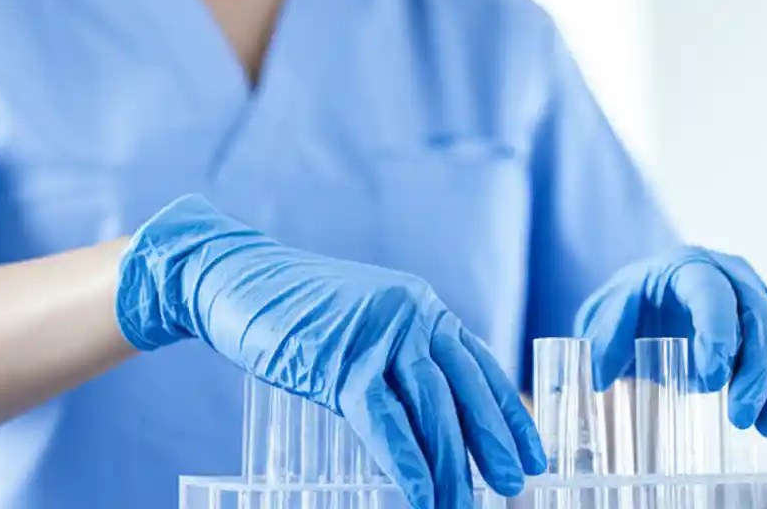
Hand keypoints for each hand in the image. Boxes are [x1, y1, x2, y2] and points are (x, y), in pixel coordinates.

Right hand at [116, 195, 544, 507]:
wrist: (235, 279)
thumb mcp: (360, 329)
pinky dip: (406, 462)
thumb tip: (430, 424)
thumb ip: (396, 364)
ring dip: (451, 464)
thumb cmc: (293, 312)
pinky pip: (383, 419)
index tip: (531, 454)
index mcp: (420, 307)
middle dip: (491, 442)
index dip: (508, 412)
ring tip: (462, 506)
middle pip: (464, 388)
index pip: (479, 365)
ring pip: (430, 407)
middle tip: (511, 485)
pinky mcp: (338, 359)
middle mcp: (411, 314)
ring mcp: (376, 334)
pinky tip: (422, 495)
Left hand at [575, 246, 766, 436]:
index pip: (714, 295)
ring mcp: (762, 294)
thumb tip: (600, 376)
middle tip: (743, 419)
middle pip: (765, 317)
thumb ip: (604, 338)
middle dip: (760, 373)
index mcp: (689, 267)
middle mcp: (734, 274)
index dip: (719, 337)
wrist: (648, 299)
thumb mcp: (606, 317)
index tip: (709, 382)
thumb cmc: (630, 307)